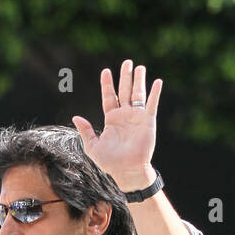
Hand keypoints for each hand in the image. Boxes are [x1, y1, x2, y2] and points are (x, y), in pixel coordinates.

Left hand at [72, 60, 161, 188]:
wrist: (127, 171)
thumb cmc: (110, 162)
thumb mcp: (93, 147)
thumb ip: (86, 131)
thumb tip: (76, 117)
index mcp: (112, 119)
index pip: (109, 97)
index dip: (107, 84)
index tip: (106, 71)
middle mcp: (125, 116)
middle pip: (124, 91)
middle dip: (125, 76)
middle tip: (127, 62)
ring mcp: (137, 117)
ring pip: (138, 94)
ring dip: (139, 80)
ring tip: (139, 67)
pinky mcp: (148, 121)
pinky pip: (152, 104)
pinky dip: (155, 93)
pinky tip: (157, 81)